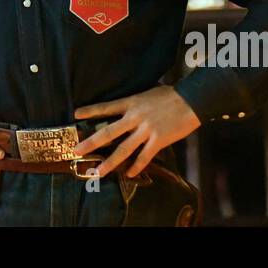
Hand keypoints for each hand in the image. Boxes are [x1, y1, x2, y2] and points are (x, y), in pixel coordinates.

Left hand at [73, 85, 201, 177]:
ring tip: (98, 172)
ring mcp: (146, 130)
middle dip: (91, 142)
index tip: (75, 114)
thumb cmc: (170, 95)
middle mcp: (135, 117)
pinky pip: (145, 156)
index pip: (106, 107)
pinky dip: (137, 166)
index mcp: (131, 102)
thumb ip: (135, 103)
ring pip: (124, 148)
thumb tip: (125, 109)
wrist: (191, 100)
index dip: (90, 111)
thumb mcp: (147, 93)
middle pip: (109, 132)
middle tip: (77, 150)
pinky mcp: (159, 140)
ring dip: (110, 162)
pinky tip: (129, 174)